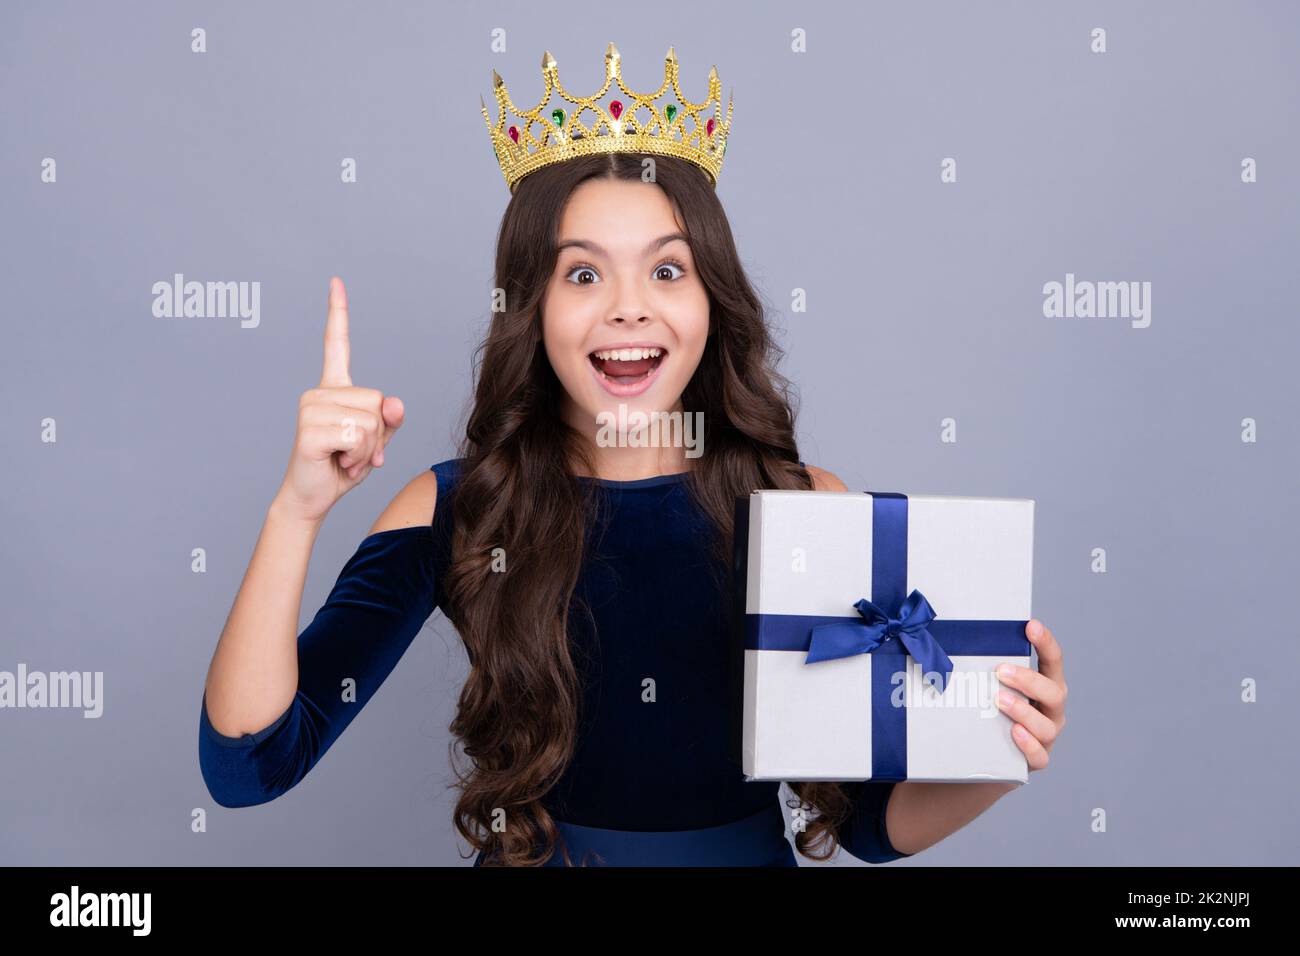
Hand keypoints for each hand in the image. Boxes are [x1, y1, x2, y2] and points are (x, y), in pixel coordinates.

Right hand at [271, 276, 404, 523]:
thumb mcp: (375, 442)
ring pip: (371, 421)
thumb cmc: (341, 467)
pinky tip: (338, 462)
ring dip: (367, 449)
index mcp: (334, 389)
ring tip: (344, 457)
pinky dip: (358, 457)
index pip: (336, 344)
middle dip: (377, 435)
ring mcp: (311, 407)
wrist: (312, 498)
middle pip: (378, 402)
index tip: (336, 282)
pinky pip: (357, 436)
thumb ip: (389, 420)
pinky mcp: (309, 428)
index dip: (337, 313)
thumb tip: (394, 404)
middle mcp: (319, 392)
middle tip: (353, 451)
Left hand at [994, 619, 1066, 771]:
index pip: (1052, 661)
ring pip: (1047, 726)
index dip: (1045, 643)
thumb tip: (945, 640)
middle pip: (1055, 693)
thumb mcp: (990, 687)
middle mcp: (1051, 710)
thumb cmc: (988, 712)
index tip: (1031, 625)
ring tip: (999, 701)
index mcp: (1045, 686)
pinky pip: (1039, 756)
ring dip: (1023, 710)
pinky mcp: (1036, 760)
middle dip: (1029, 680)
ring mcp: (1046, 736)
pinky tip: (1013, 733)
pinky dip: (1028, 744)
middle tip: (1001, 671)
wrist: (985, 756)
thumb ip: (983, 669)